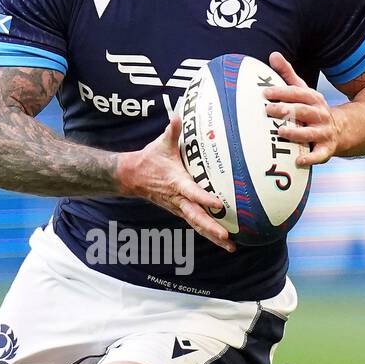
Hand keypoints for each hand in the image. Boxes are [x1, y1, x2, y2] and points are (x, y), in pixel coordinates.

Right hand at [117, 112, 235, 251]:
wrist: (133, 176)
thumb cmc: (151, 158)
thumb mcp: (161, 144)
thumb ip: (171, 131)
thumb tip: (177, 117)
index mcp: (176, 182)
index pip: (192, 192)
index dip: (204, 198)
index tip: (218, 203)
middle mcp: (178, 199)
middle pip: (196, 217)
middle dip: (211, 227)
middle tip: (226, 237)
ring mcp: (179, 207)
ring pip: (197, 225)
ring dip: (213, 237)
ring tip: (231, 247)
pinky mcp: (181, 211)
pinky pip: (196, 224)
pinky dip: (209, 233)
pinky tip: (224, 242)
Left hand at [261, 52, 339, 166]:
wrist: (341, 129)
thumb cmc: (312, 109)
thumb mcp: (304, 91)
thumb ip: (288, 74)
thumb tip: (273, 55)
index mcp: (313, 99)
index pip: (297, 93)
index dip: (282, 92)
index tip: (265, 93)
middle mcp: (320, 115)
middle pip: (303, 111)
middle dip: (286, 110)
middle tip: (269, 110)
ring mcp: (324, 132)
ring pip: (310, 133)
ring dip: (296, 133)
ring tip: (281, 132)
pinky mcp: (326, 150)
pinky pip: (318, 155)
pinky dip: (310, 159)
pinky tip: (298, 161)